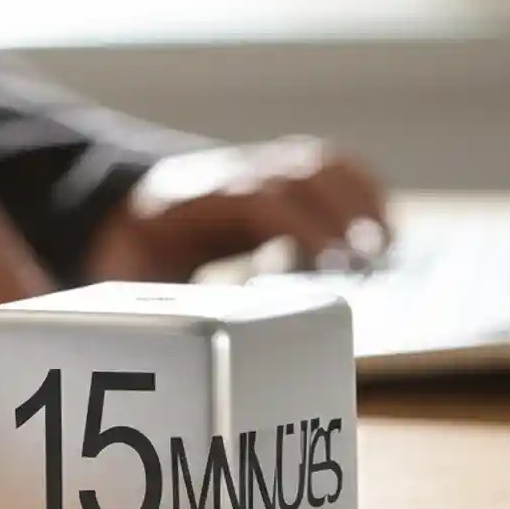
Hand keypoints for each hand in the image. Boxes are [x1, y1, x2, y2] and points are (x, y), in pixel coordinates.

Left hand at [87, 136, 389, 280]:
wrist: (121, 205)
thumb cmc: (130, 253)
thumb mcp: (129, 278)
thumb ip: (155, 304)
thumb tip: (181, 344)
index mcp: (195, 200)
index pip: (261, 200)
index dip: (303, 226)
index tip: (333, 260)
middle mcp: (233, 173)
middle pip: (300, 175)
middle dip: (344, 215)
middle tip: (375, 264)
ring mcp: (257, 166)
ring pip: (318, 164)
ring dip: (360, 200)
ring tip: (388, 250)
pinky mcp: (277, 172)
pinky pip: (326, 167)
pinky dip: (361, 189)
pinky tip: (383, 225)